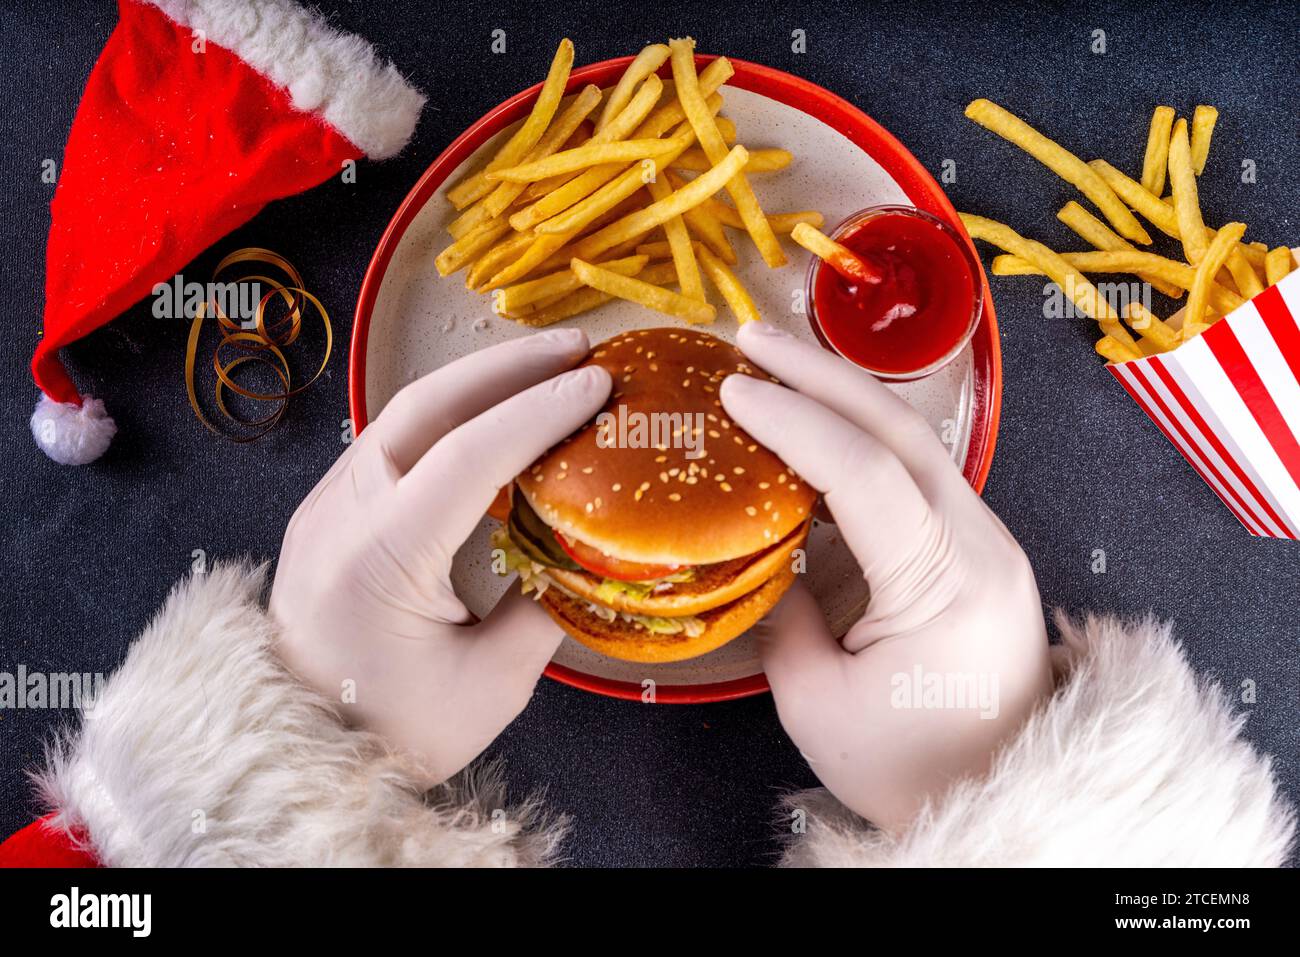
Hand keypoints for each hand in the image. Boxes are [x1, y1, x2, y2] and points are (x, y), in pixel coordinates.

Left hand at [270, 329, 610, 783]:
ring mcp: (325, 505)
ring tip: (545, 368)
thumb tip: (594, 548)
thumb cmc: (391, 729)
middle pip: (428, 405)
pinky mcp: (326, 511)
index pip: (471, 452)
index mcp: (380, 554)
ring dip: (477, 384)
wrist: (293, 750)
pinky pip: (389, 440)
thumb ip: (547, 605)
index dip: (540, 410)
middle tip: (580, 350)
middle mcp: (342, 512)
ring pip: (403, 413)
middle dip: (509, 367)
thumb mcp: (492, 685)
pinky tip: (491, 416)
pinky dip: (448, 415)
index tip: (598, 384)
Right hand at [720, 322, 1052, 831]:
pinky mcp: (979, 547)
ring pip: (914, 441)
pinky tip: (814, 429)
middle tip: (749, 339)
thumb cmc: (908, 767)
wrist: (1003, 792)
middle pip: (901, 429)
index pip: (865, 472)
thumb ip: (782, 609)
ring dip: (842, 399)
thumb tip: (764, 549)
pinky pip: (918, 473)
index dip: (794, 421)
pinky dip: (862, 441)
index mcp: (946, 585)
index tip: (732, 390)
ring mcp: (990, 540)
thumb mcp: (814, 701)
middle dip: (820, 374)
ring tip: (773, 367)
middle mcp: (983, 545)